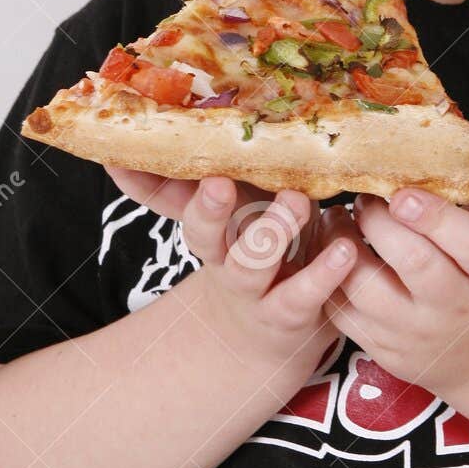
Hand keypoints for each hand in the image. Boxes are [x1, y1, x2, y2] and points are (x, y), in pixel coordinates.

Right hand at [103, 165, 356, 390]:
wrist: (268, 336)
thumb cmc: (261, 249)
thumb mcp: (239, 212)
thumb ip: (223, 178)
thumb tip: (182, 131)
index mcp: (208, 224)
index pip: (168, 198)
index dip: (143, 181)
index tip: (123, 159)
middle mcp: (221, 257)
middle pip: (202, 233)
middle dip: (208, 208)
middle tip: (219, 183)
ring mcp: (252, 289)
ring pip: (250, 265)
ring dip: (271, 231)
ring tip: (297, 202)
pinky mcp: (288, 314)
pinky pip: (302, 294)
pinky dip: (325, 272)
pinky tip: (345, 250)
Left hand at [315, 181, 468, 399]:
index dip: (437, 216)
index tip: (404, 191)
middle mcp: (455, 306)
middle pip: (415, 262)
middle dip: (380, 221)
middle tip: (365, 197)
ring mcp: (416, 331)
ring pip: (367, 290)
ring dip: (341, 245)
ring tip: (337, 219)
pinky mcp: (384, 349)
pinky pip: (342, 313)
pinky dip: (327, 276)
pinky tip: (330, 250)